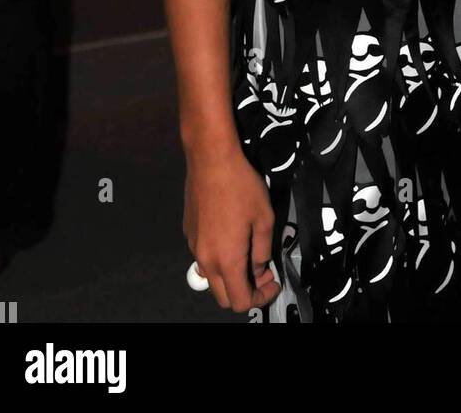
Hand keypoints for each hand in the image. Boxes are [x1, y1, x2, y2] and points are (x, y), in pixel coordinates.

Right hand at [183, 146, 281, 312]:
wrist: (211, 159)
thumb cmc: (241, 186)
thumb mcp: (264, 218)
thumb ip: (262, 250)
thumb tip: (259, 268)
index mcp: (227, 259)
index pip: (239, 301)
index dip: (260, 298)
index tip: (272, 282)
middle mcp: (205, 259)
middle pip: (223, 297)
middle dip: (245, 292)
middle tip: (262, 273)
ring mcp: (193, 246)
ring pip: (212, 277)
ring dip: (231, 275)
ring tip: (249, 253)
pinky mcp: (188, 233)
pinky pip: (203, 257)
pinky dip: (219, 258)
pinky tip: (231, 235)